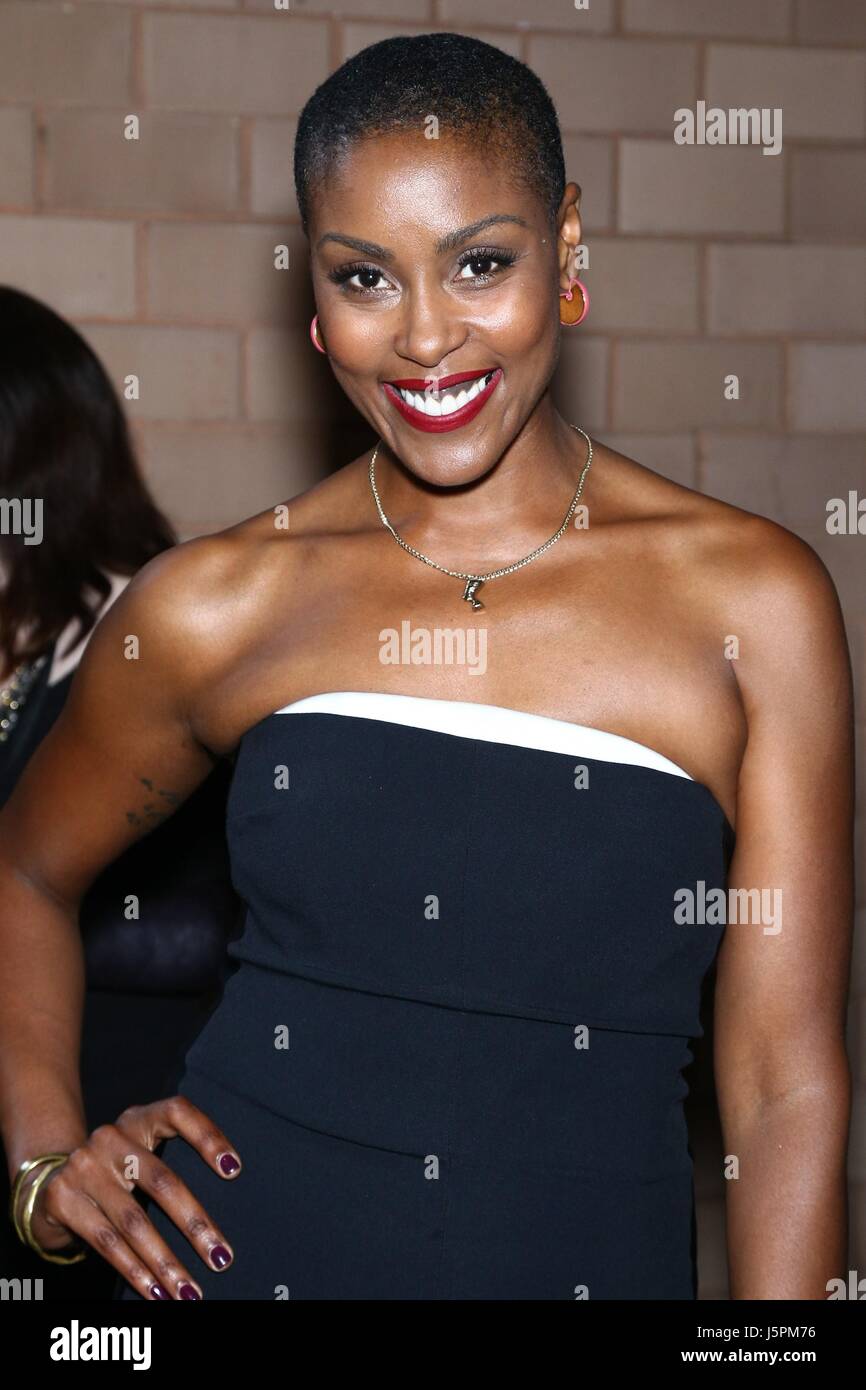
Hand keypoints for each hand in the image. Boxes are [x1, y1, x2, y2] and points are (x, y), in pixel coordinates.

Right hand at [18, 1096, 240, 1298]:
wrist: (51, 1182)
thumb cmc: (115, 1172)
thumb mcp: (140, 1154)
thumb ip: (171, 1165)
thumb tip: (218, 1217)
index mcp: (139, 1118)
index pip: (177, 1111)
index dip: (207, 1136)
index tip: (234, 1170)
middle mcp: (110, 1137)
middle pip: (161, 1179)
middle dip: (194, 1224)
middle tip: (221, 1257)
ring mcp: (83, 1167)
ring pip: (134, 1221)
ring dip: (166, 1262)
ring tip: (190, 1291)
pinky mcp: (62, 1199)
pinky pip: (107, 1243)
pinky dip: (135, 1272)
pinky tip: (156, 1291)